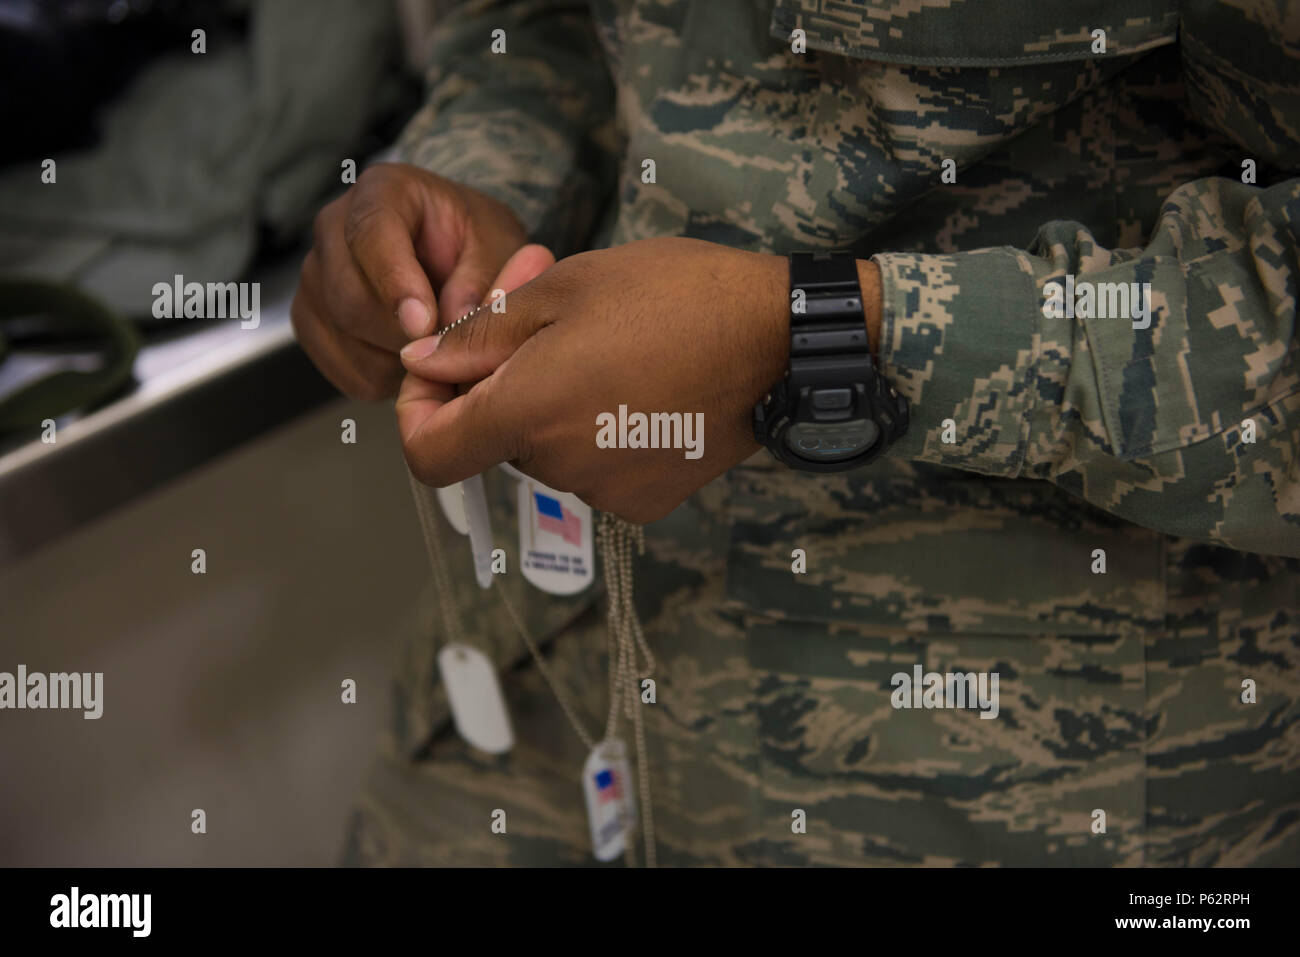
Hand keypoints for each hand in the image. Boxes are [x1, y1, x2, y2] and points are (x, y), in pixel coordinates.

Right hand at [290, 162, 528, 399]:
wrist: (452, 253)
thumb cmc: (474, 242)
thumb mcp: (498, 247)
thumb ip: (481, 280)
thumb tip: (453, 320)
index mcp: (383, 191)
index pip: (372, 235)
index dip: (396, 285)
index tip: (425, 325)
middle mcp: (334, 226)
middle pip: (348, 296)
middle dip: (402, 334)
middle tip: (448, 348)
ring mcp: (314, 274)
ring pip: (341, 335)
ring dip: (395, 358)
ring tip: (435, 348)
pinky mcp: (309, 318)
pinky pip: (339, 365)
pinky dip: (381, 377)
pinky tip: (410, 361)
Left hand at [395, 237, 789, 522]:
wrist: (780, 341)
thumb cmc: (676, 298)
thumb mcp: (565, 288)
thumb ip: (480, 336)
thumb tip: (422, 362)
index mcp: (528, 414)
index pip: (429, 454)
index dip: (417, 412)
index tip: (438, 371)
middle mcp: (561, 468)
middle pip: (496, 438)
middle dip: (503, 377)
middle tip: (539, 307)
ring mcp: (607, 492)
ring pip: (546, 449)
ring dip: (553, 398)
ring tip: (602, 338)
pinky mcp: (648, 500)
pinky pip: (594, 466)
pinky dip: (596, 427)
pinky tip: (637, 380)